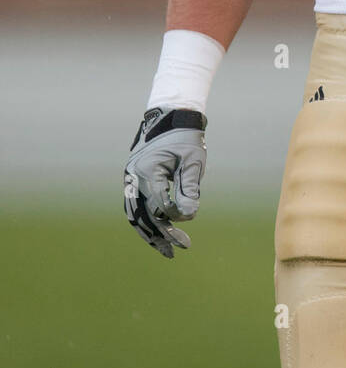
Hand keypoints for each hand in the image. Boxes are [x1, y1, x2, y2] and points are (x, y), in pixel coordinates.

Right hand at [123, 107, 206, 258]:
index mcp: (147, 171)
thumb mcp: (193, 162)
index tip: (190, 218)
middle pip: (143, 215)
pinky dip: (145, 220)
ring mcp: (130, 179)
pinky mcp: (134, 180)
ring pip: (136, 214)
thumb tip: (189, 216)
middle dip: (160, 235)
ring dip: (150, 233)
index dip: (175, 216)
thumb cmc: (186, 137)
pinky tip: (157, 232)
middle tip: (177, 252)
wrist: (172, 116)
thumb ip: (189, 189)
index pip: (160, 205)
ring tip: (165, 250)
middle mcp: (133, 177)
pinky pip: (136, 206)